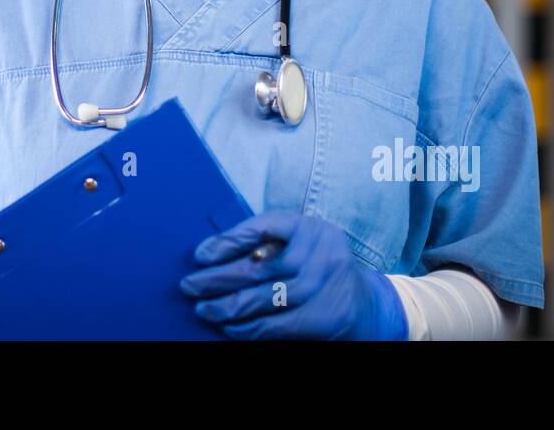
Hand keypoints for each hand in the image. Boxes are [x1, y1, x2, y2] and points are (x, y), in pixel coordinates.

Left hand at [179, 211, 407, 339]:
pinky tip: (229, 327)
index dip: (228, 241)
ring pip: (264, 297)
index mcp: (309, 226)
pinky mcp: (325, 316)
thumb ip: (267, 247)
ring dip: (227, 307)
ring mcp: (324, 284)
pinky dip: (249, 328)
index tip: (200, 255)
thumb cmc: (316, 269)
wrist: (364, 305)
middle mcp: (319, 251)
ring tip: (203, 310)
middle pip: (258, 266)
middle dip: (217, 278)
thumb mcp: (299, 246)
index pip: (262, 227)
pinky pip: (277, 324)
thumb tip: (212, 259)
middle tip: (188, 285)